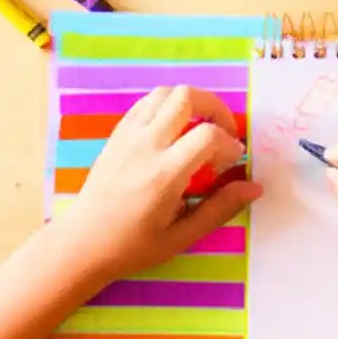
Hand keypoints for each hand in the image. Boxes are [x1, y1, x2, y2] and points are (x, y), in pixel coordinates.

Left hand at [57, 85, 261, 280]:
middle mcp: (145, 146)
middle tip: (223, 133)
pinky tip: (174, 131)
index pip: (207, 135)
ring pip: (166, 92)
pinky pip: (146, 103)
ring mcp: (128, 135)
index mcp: (164, 175)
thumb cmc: (134, 246)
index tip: (232, 162)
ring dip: (191, 103)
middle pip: (187, 97)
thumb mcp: (182, 236)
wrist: (83, 243)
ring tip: (200, 128)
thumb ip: (220, 208)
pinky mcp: (117, 133)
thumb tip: (254, 187)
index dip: (229, 143)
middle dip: (215, 108)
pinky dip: (168, 107)